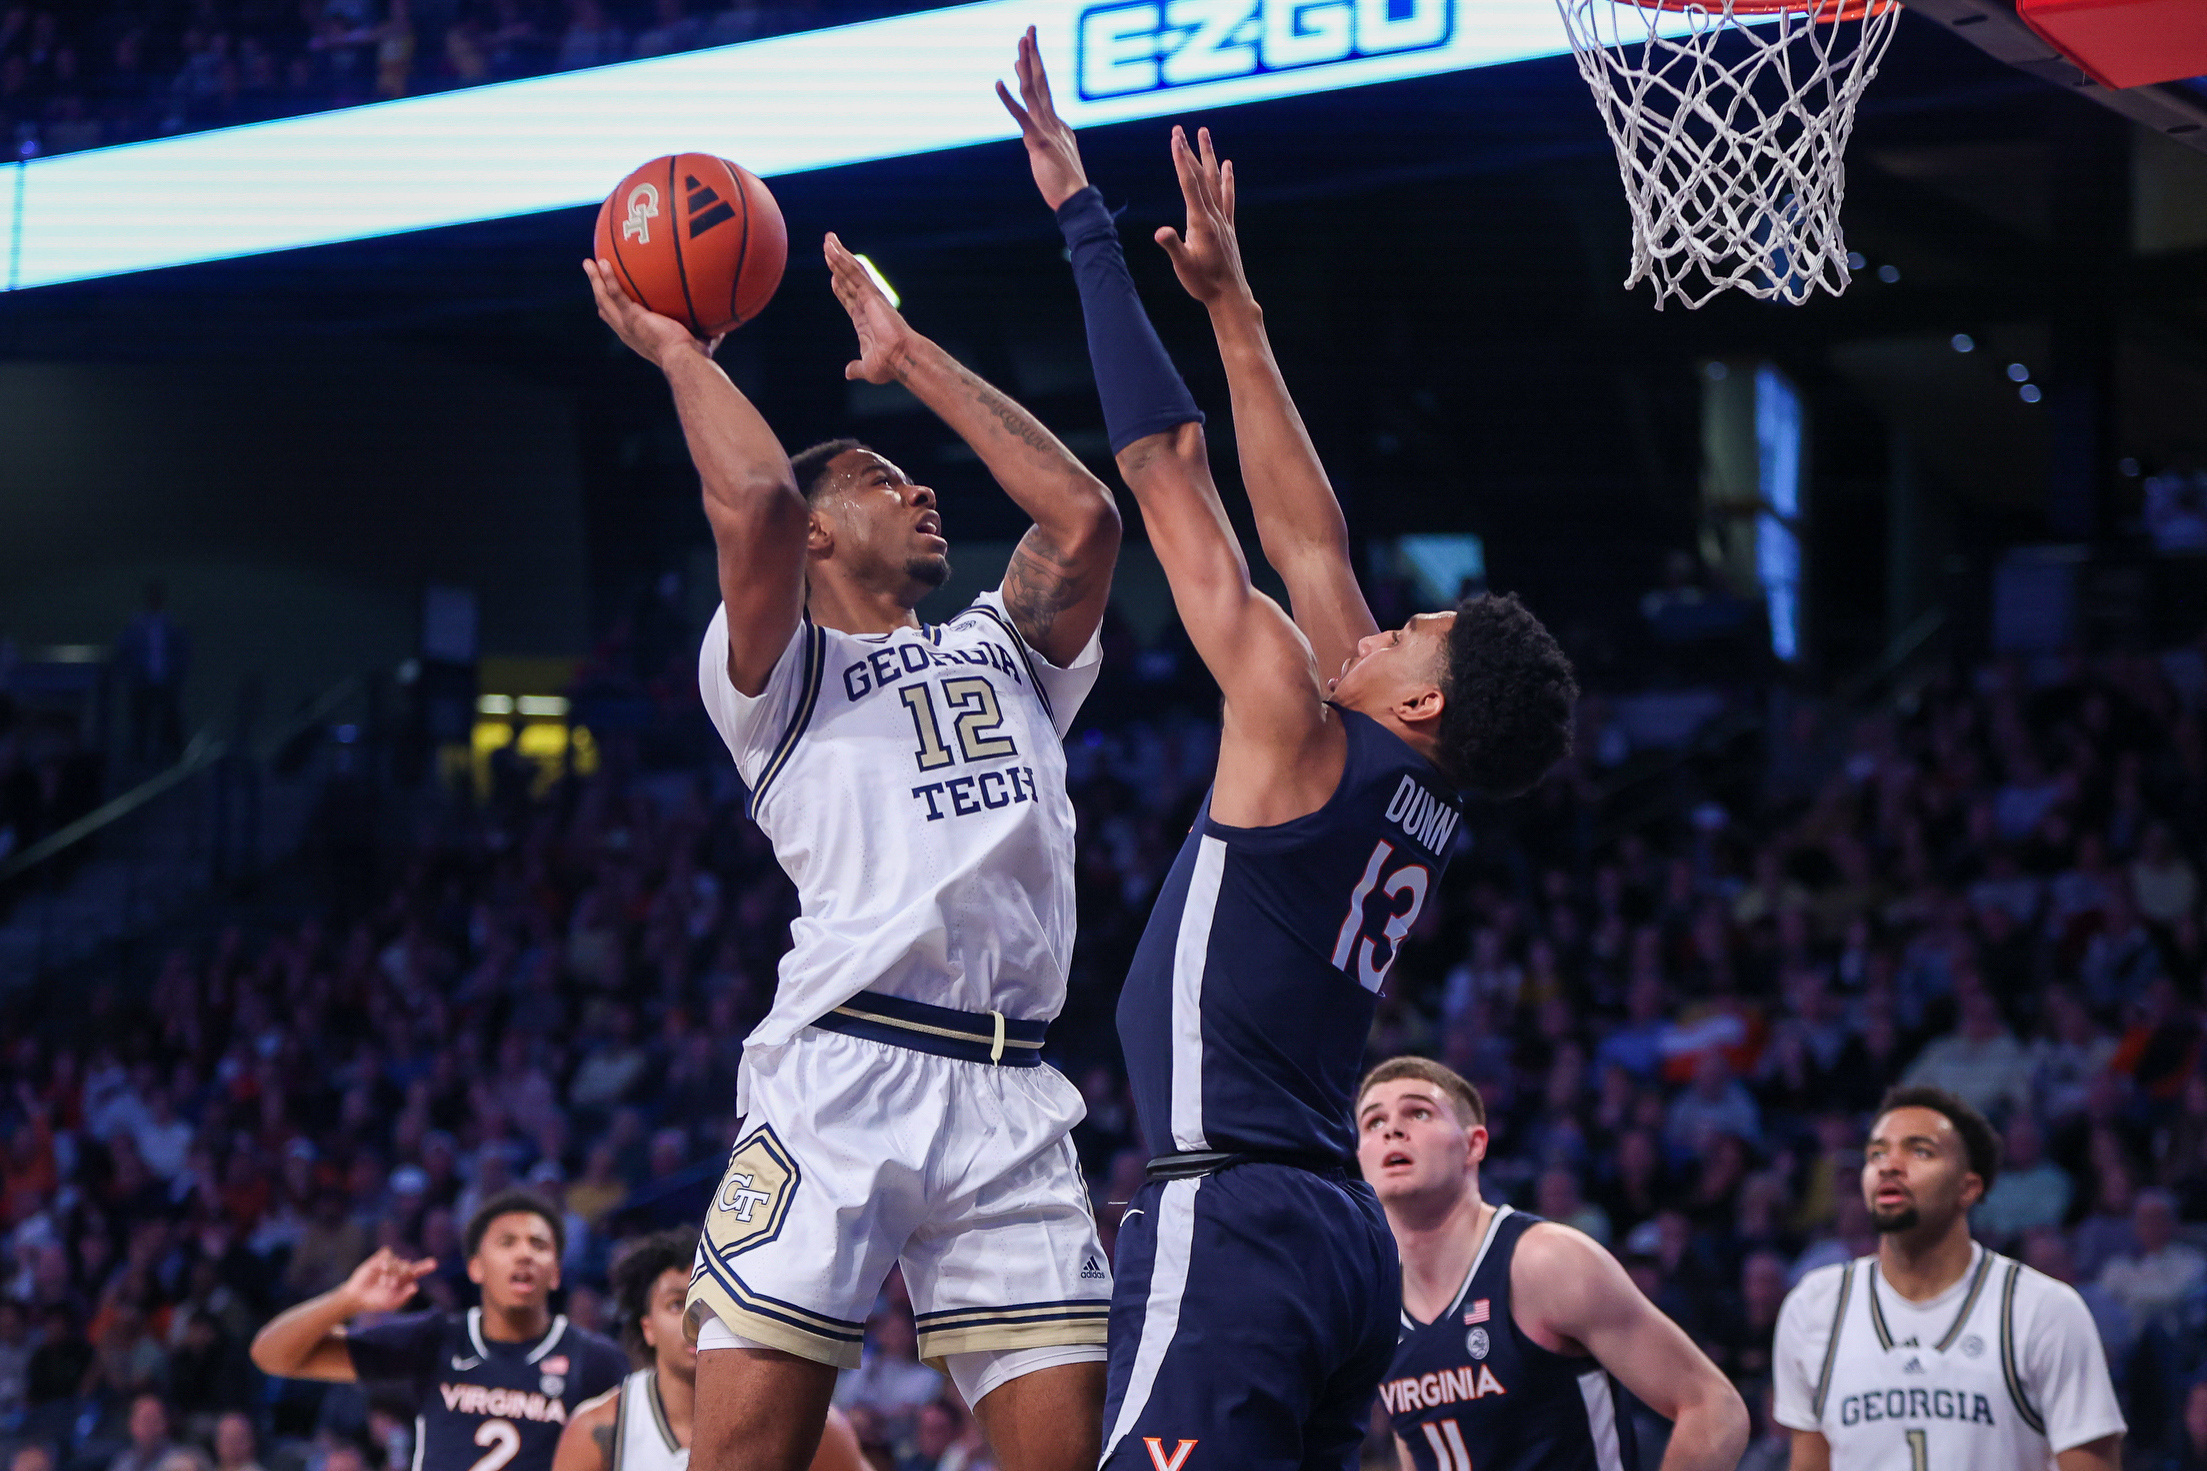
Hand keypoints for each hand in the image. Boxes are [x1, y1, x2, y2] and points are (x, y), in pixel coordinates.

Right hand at [340, 1248, 435, 1314]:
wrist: (357, 1298)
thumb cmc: (376, 1302)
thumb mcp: (391, 1303)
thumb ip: (404, 1296)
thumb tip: (416, 1286)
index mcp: (404, 1280)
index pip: (418, 1270)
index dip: (426, 1266)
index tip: (434, 1264)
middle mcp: (399, 1269)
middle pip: (407, 1265)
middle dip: (401, 1274)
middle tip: (391, 1284)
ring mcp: (389, 1263)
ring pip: (398, 1259)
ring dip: (392, 1270)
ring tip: (383, 1281)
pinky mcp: (379, 1258)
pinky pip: (388, 1253)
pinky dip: (386, 1260)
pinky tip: (381, 1269)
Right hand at [583, 259, 721, 369]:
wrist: (684, 359)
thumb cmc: (694, 357)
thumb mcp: (698, 341)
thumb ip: (706, 332)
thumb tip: (724, 326)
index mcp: (637, 337)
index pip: (618, 321)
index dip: (610, 309)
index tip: (607, 297)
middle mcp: (627, 331)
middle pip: (604, 306)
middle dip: (597, 288)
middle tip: (592, 271)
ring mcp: (626, 324)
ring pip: (603, 297)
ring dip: (595, 279)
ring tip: (589, 262)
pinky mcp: (630, 316)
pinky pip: (615, 292)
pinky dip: (607, 277)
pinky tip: (603, 262)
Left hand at [824, 232, 915, 383]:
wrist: (899, 359)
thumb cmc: (888, 366)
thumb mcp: (867, 367)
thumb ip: (857, 368)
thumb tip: (849, 372)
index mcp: (864, 321)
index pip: (849, 299)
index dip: (840, 287)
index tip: (832, 278)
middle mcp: (867, 306)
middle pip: (848, 279)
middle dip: (837, 264)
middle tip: (828, 247)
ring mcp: (869, 298)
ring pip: (850, 272)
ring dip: (838, 255)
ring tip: (828, 240)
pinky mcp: (871, 295)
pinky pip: (854, 274)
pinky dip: (843, 261)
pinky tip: (833, 250)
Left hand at [995, 27, 1087, 210]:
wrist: (1075, 199)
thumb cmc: (1064, 182)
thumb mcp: (1056, 154)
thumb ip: (1047, 139)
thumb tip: (1033, 132)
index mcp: (1056, 122)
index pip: (1043, 88)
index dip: (1034, 66)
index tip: (1026, 48)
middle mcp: (1052, 119)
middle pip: (1041, 79)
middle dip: (1034, 53)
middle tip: (1029, 29)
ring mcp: (1046, 128)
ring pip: (1033, 89)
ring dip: (1026, 64)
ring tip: (1020, 41)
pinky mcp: (1038, 140)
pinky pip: (1021, 115)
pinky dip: (1008, 99)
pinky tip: (998, 83)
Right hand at [1155, 126, 1249, 308]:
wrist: (1230, 296)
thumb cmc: (1203, 284)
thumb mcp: (1183, 266)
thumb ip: (1173, 246)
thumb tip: (1161, 232)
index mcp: (1200, 222)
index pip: (1188, 184)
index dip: (1180, 160)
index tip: (1175, 138)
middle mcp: (1214, 216)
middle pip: (1200, 176)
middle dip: (1189, 151)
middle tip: (1181, 128)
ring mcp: (1222, 219)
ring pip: (1214, 180)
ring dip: (1209, 156)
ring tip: (1204, 133)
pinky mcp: (1227, 226)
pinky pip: (1227, 196)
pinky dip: (1227, 179)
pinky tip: (1227, 165)